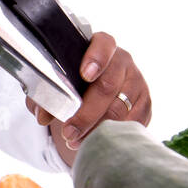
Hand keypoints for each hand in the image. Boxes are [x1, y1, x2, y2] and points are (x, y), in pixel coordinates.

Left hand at [26, 31, 151, 164]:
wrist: (94, 91)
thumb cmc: (72, 82)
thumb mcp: (55, 84)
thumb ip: (45, 95)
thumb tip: (43, 116)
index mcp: (101, 46)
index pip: (103, 45)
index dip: (96, 58)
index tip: (85, 75)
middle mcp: (123, 61)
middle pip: (108, 86)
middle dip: (86, 114)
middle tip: (68, 132)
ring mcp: (137, 82)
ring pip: (120, 109)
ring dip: (96, 130)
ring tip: (75, 142)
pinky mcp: (144, 103)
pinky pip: (132, 123)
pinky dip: (113, 136)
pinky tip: (95, 142)